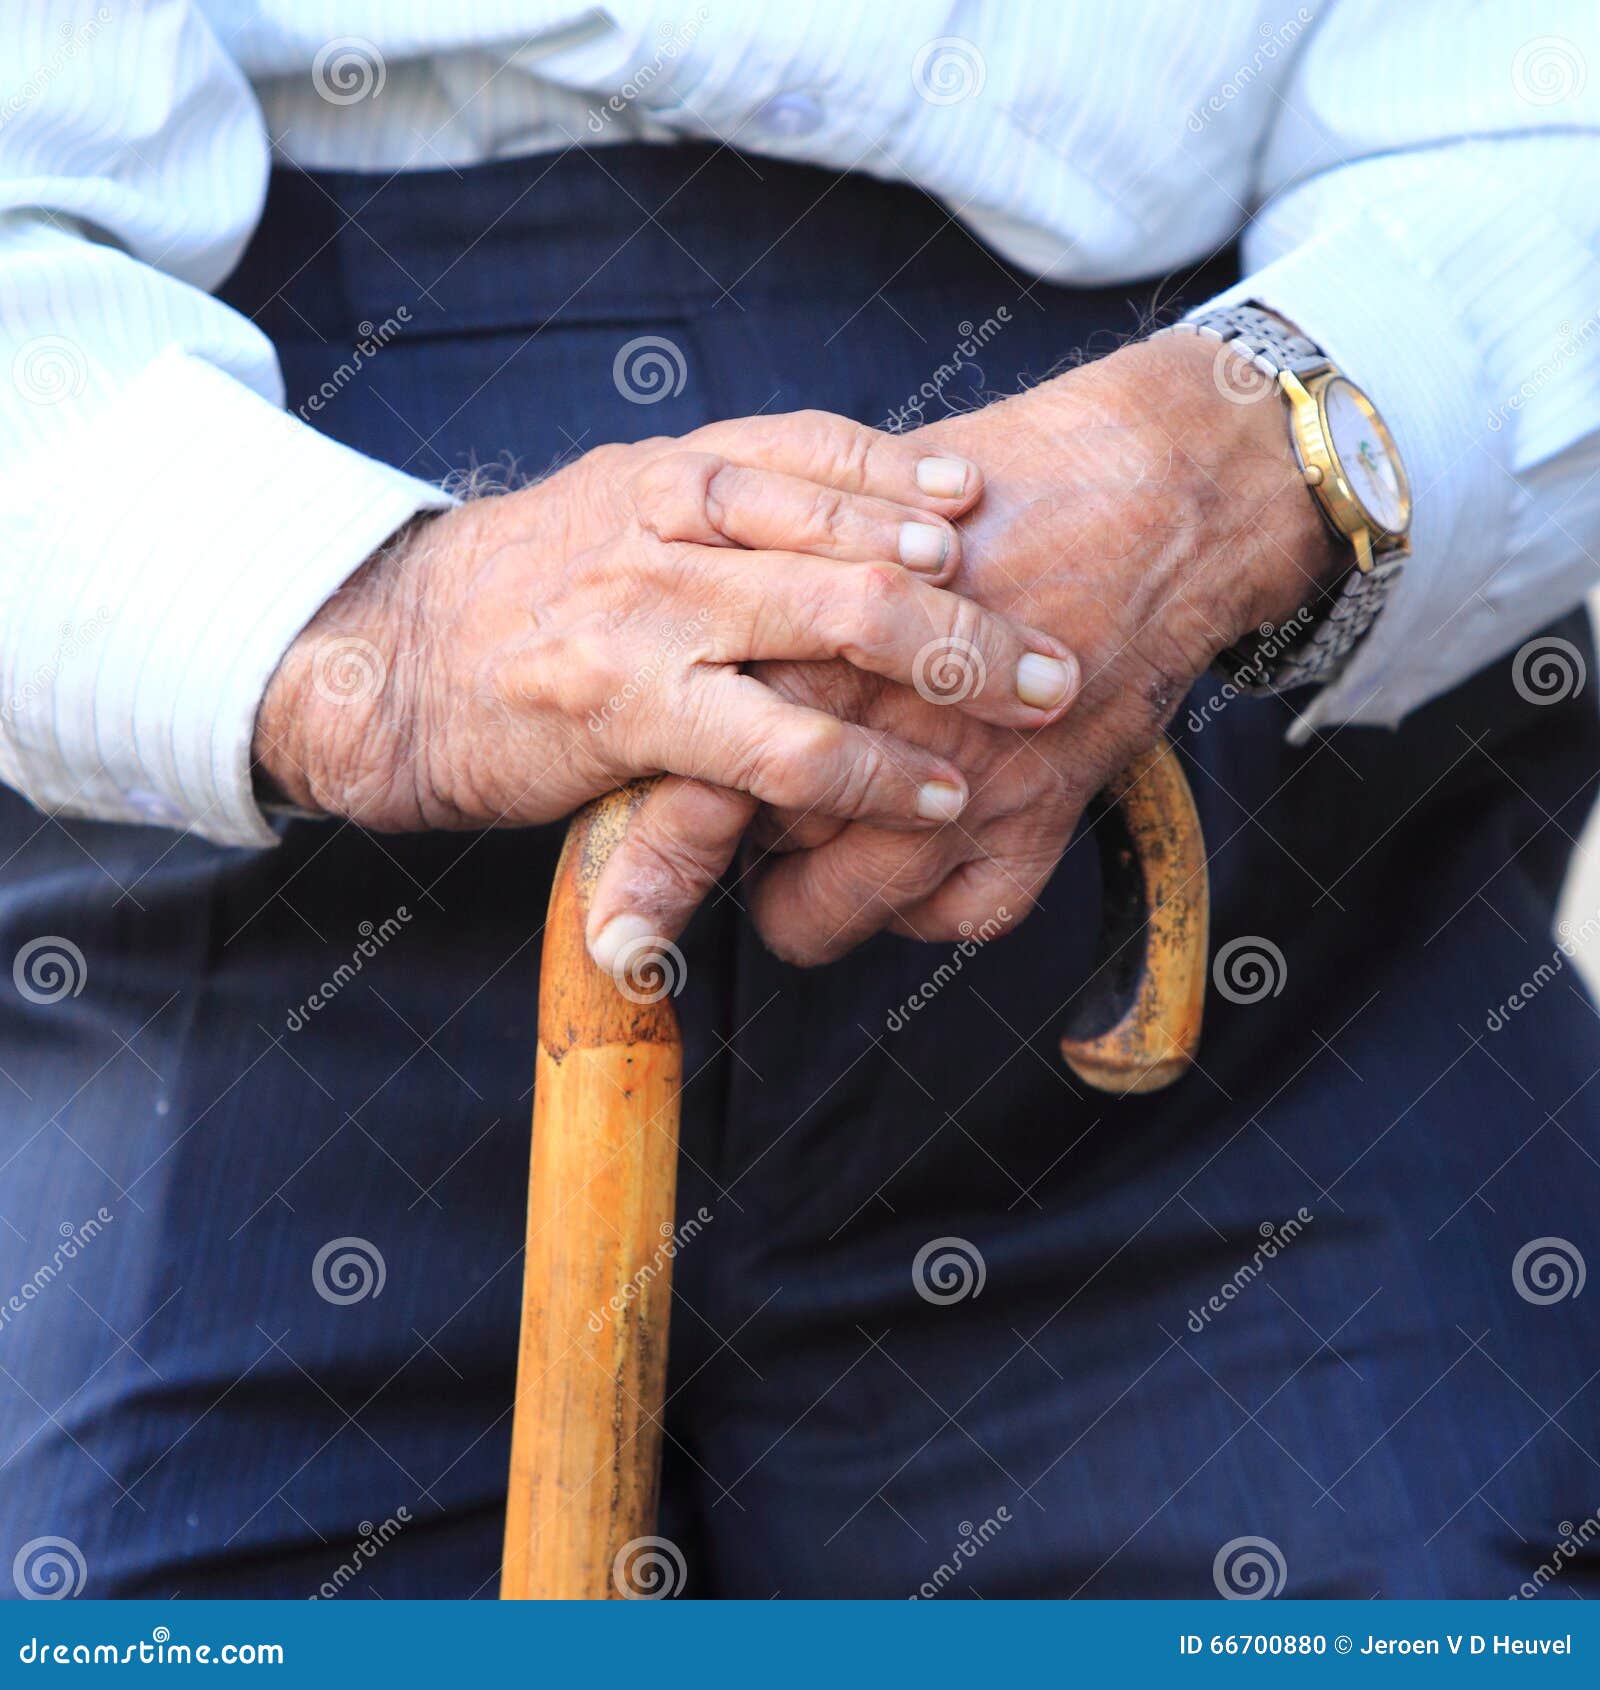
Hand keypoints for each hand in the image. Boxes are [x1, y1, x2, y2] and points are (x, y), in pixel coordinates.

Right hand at [253, 412, 1081, 858]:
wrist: (381, 667)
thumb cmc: (511, 603)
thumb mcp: (605, 525)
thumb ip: (703, 521)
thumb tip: (812, 532)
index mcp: (666, 475)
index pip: (815, 450)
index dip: (909, 475)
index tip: (982, 497)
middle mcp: (672, 526)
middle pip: (860, 539)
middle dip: (974, 596)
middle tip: (1053, 640)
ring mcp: (655, 613)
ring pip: (839, 621)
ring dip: (955, 668)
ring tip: (1032, 706)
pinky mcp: (634, 710)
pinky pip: (783, 743)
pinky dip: (871, 771)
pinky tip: (929, 795)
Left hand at [588, 333, 1341, 964]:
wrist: (1147, 496)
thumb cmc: (992, 494)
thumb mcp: (841, 527)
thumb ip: (757, 592)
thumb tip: (687, 651)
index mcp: (800, 658)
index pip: (692, 794)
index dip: (646, 869)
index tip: (609, 931)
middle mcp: (867, 738)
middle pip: (750, 866)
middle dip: (710, 880)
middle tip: (713, 853)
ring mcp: (955, 793)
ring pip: (834, 914)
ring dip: (809, 893)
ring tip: (808, 852)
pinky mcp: (1036, 822)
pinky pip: (955, 920)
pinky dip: (929, 898)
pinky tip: (920, 847)